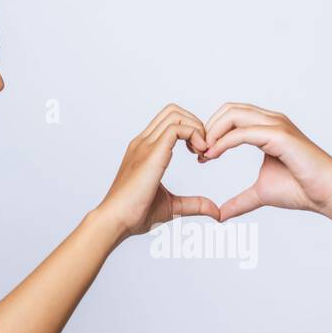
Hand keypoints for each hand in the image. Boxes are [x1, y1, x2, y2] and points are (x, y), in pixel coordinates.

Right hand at [97, 103, 219, 240]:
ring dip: (196, 128)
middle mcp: (144, 142)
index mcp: (145, 150)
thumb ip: (194, 204)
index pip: (169, 121)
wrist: (115, 220)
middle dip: (196, 124)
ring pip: (175, 114)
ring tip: (202, 152)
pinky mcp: (151, 153)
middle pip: (173, 111)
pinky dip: (194, 135)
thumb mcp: (173, 206)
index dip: (191, 130)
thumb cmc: (135, 214)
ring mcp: (146, 145)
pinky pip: (176, 128)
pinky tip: (199, 154)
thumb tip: (216, 212)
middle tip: (204, 150)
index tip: (200, 154)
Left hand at [198, 102, 331, 221]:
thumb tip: (220, 214)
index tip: (199, 155)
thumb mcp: (260, 194)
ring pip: (233, 115)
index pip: (231, 117)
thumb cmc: (301, 190)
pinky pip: (243, 132)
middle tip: (197, 152)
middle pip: (228, 109)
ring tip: (203, 154)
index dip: (211, 132)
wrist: (327, 194)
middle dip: (207, 128)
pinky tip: (213, 155)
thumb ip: (240, 201)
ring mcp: (276, 125)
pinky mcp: (279, 135)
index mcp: (267, 128)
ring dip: (212, 132)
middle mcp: (271, 120)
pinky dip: (224, 142)